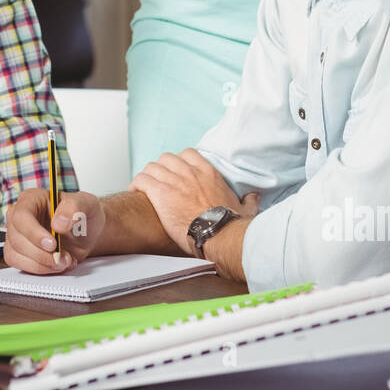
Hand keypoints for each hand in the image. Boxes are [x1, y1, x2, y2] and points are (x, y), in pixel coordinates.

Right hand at [4, 188, 104, 274]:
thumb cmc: (83, 214)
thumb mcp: (87, 204)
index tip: (52, 245)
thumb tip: (58, 223)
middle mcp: (20, 217)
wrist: (88, 233)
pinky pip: (20, 265)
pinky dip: (40, 269)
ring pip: (16, 255)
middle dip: (42, 254)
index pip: (21, 216)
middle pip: (17, 239)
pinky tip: (57, 265)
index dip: (34, 233)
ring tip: (65, 261)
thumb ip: (74, 207)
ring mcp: (17, 236)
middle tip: (64, 257)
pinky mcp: (19, 253)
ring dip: (42, 264)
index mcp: (31, 199)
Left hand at [130, 148, 259, 252]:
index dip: (178, 161)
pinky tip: (135, 192)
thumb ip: (249, 200)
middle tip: (158, 181)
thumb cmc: (229, 225)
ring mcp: (174, 181)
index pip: (188, 154)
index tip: (175, 172)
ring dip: (147, 176)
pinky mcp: (161, 193)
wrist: (218, 234)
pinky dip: (136, 184)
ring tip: (144, 187)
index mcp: (208, 173)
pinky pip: (142, 179)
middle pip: (167, 158)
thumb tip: (254, 197)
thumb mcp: (245, 209)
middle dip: (160, 168)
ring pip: (152, 167)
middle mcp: (190, 172)